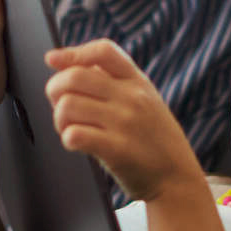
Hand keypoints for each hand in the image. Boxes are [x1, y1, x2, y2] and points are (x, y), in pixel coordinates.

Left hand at [44, 39, 205, 203]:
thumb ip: (112, 82)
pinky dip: (67, 138)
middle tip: (59, 107)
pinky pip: (75, 134)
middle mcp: (132, 98)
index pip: (103, 50)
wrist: (178, 179)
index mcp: (138, 81)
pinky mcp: (117, 150)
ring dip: (59, 119)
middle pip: (74, 77)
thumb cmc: (153, 140)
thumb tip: (62, 62)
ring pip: (67, 105)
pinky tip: (76, 143)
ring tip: (70, 128)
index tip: (53, 60)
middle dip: (54, 90)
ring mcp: (125, 123)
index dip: (73, 52)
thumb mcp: (144, 100)